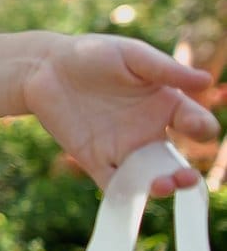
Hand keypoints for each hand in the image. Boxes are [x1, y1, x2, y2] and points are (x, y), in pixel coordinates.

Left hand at [21, 33, 216, 196]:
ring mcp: (123, 149)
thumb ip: (165, 69)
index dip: (201, 128)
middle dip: (185, 176)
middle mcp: (149, 132)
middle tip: (185, 177)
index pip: (195, 124)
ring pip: (149, 179)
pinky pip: (114, 185)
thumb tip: (206, 81)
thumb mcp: (131, 55)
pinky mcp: (95, 160)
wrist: (44, 67)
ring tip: (161, 185)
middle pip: (176, 162)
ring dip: (160, 188)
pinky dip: (124, 196)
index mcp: (166, 106)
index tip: (193, 126)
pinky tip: (130, 195)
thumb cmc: (92, 54)